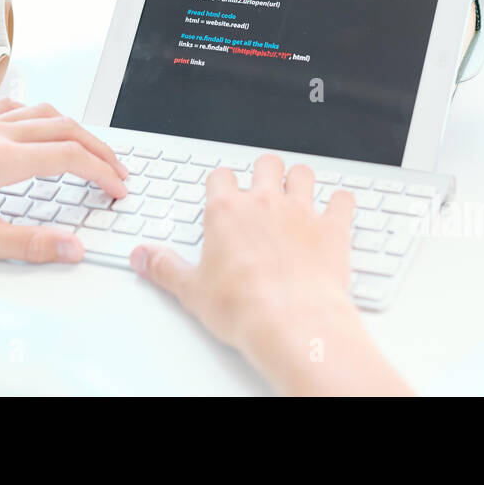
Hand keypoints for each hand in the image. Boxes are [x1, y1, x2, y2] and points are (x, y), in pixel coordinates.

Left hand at [0, 99, 127, 263]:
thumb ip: (31, 245)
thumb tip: (72, 248)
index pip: (69, 158)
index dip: (102, 173)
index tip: (117, 189)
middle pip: (65, 128)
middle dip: (98, 150)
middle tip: (117, 172)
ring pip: (43, 111)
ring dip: (73, 129)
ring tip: (89, 152)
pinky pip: (14, 106)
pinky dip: (41, 116)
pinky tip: (42, 130)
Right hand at [129, 154, 411, 395]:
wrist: (291, 321)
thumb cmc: (242, 306)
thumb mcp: (191, 290)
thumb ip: (164, 268)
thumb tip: (141, 257)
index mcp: (226, 212)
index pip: (220, 177)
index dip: (222, 182)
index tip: (223, 192)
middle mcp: (264, 203)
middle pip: (266, 164)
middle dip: (265, 172)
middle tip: (263, 188)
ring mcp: (301, 212)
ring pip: (303, 174)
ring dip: (300, 180)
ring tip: (298, 193)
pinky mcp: (332, 228)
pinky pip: (342, 200)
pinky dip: (341, 203)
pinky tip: (338, 210)